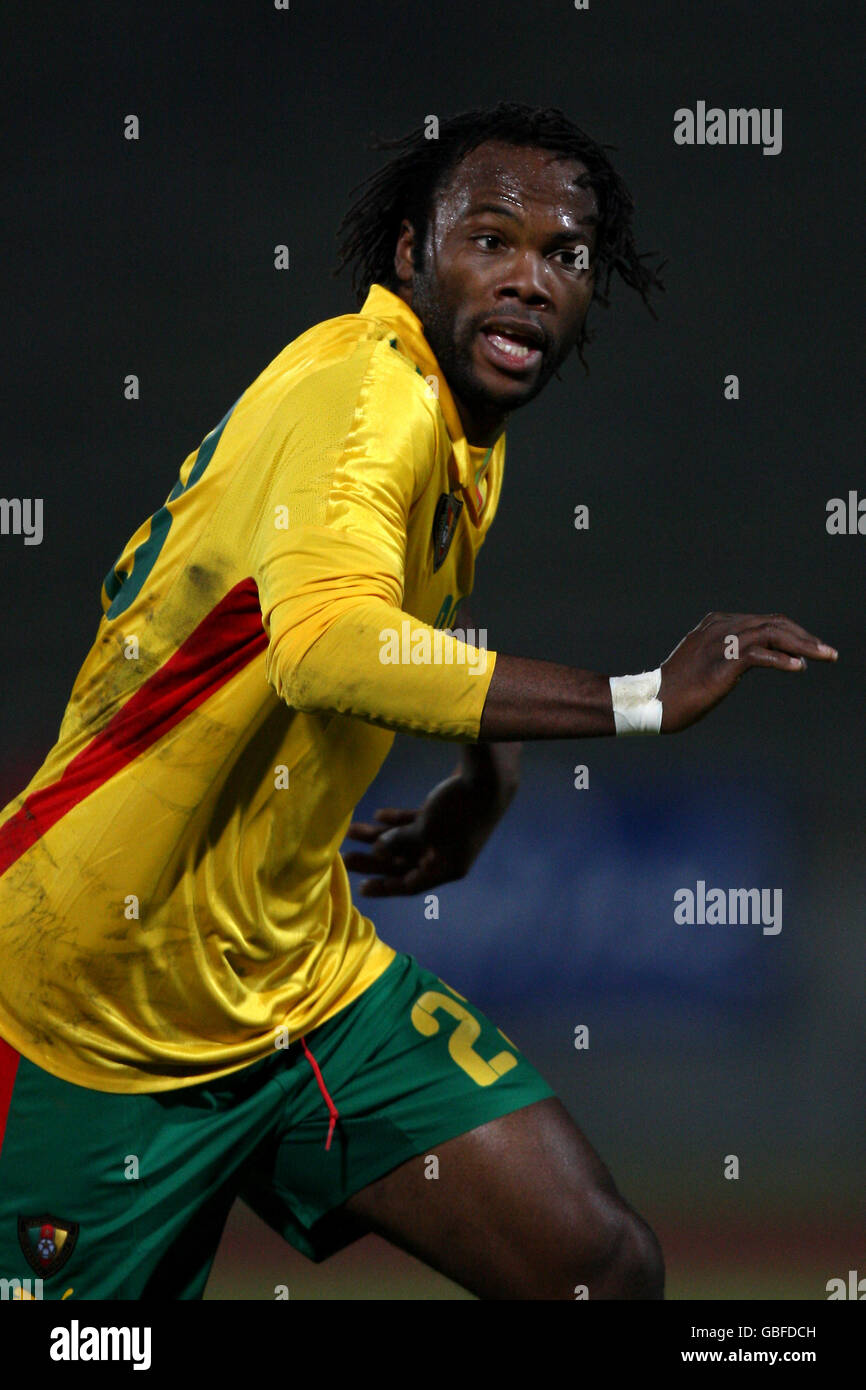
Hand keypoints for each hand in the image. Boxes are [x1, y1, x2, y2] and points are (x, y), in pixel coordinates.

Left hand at [343, 771, 511, 896]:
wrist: (488, 778)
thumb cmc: (458, 810)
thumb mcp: (424, 830)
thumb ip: (398, 843)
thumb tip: (377, 852)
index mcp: (446, 868)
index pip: (410, 883)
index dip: (385, 886)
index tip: (360, 888)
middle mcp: (445, 856)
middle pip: (403, 862)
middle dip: (374, 860)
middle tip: (346, 858)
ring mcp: (445, 836)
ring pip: (406, 841)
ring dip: (380, 837)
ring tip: (352, 831)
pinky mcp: (445, 816)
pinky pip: (415, 824)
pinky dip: (398, 821)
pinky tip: (379, 814)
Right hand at [659, 612, 837, 732]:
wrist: (653, 702)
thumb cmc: (678, 691)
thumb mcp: (707, 665)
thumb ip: (731, 656)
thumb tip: (766, 659)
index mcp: (716, 624)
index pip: (764, 621)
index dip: (793, 633)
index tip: (811, 648)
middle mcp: (720, 626)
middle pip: (773, 623)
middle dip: (804, 636)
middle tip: (828, 652)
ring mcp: (720, 642)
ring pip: (772, 633)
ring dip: (803, 645)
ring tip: (824, 656)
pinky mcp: (722, 662)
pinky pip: (760, 655)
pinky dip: (783, 660)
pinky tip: (799, 668)